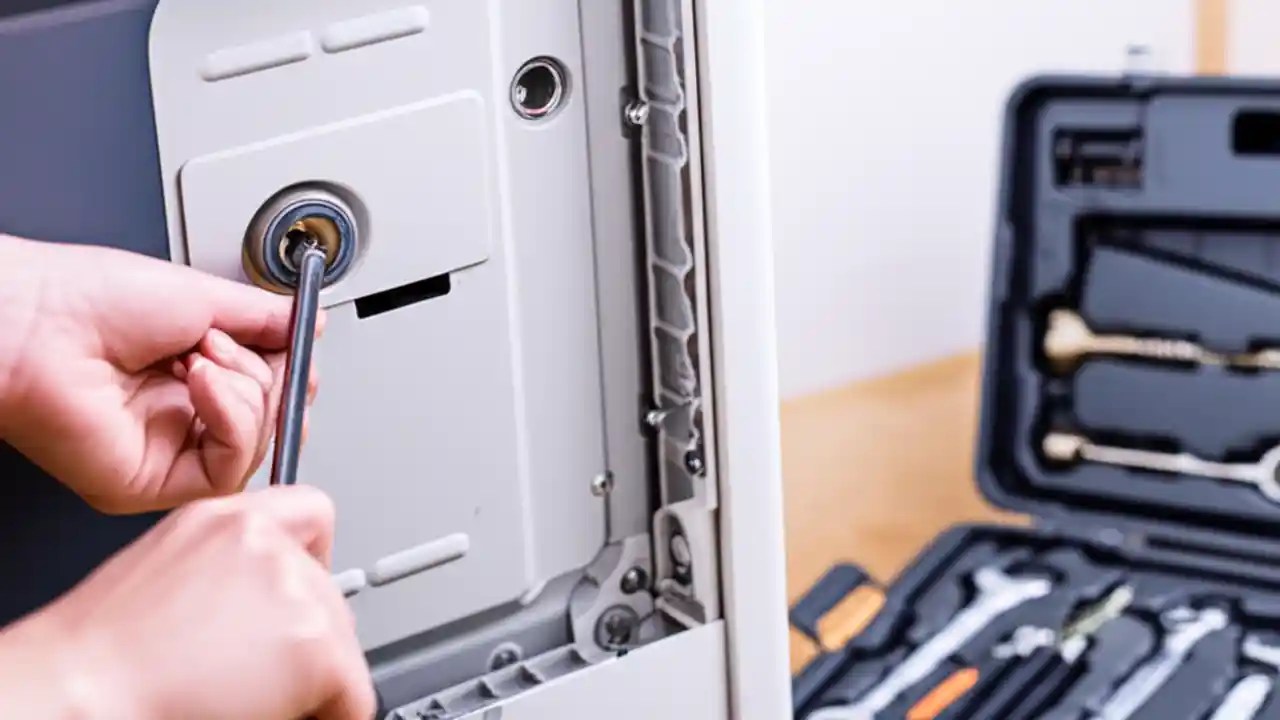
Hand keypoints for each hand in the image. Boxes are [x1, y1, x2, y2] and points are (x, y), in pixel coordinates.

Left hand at [0, 235, 322, 512]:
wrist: (36, 321)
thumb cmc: (87, 300)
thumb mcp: (204, 296)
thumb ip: (265, 316)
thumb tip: (309, 324)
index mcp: (189, 374)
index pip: (269, 388)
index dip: (288, 369)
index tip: (293, 340)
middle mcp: (179, 415)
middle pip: (272, 419)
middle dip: (268, 374)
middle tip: (228, 341)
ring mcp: (168, 451)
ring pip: (256, 444)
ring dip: (245, 389)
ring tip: (201, 354)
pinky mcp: (155, 483)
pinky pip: (229, 467)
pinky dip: (232, 419)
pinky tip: (202, 383)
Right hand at [0, 487, 373, 719]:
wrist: (80, 694)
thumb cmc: (102, 657)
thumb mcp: (166, 572)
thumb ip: (224, 570)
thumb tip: (257, 604)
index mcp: (226, 520)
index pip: (312, 512)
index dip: (313, 564)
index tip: (304, 602)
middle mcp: (268, 543)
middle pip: (330, 590)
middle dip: (305, 636)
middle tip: (261, 674)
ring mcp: (298, 591)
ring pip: (344, 643)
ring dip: (312, 676)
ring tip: (251, 696)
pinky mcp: (319, 645)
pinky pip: (354, 694)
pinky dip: (330, 713)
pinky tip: (278, 712)